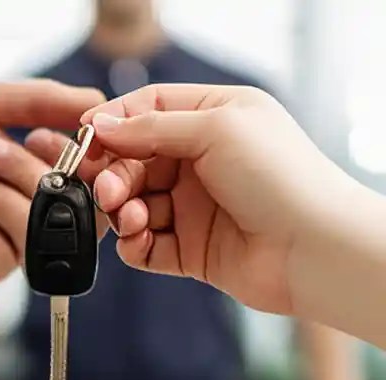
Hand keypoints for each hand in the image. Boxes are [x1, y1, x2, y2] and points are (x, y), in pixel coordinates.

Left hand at [0, 80, 103, 284]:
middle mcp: (34, 213)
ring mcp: (8, 243)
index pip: (97, 184)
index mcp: (47, 174)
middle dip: (30, 172)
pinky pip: (0, 255)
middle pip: (74, 210)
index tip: (42, 136)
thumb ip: (43, 100)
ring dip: (7, 197)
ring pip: (40, 235)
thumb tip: (96, 103)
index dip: (82, 164)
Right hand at [78, 84, 365, 315]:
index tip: (86, 137)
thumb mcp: (215, 128)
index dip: (114, 122)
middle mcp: (202, 160)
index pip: (148, 109)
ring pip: (132, 203)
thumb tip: (102, 125)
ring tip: (130, 218)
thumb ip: (152, 126)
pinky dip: (132, 243)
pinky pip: (144, 245)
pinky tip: (138, 240)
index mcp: (214, 119)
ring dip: (121, 210)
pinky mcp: (190, 249)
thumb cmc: (281, 178)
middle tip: (106, 190)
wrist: (314, 249)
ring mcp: (195, 206)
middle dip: (113, 174)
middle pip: (133, 160)